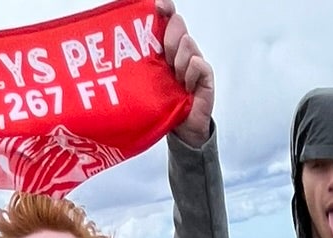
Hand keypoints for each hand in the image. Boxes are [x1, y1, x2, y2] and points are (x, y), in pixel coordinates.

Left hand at [155, 1, 212, 145]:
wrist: (182, 131)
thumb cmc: (164, 103)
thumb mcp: (147, 78)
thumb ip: (142, 59)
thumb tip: (127, 39)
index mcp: (165, 46)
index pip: (167, 17)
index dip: (164, 7)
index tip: (158, 6)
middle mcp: (181, 50)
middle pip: (178, 24)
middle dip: (169, 38)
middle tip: (166, 59)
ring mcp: (194, 61)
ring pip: (188, 43)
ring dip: (178, 62)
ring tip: (176, 80)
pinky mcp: (206, 76)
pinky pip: (199, 64)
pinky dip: (191, 73)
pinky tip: (187, 86)